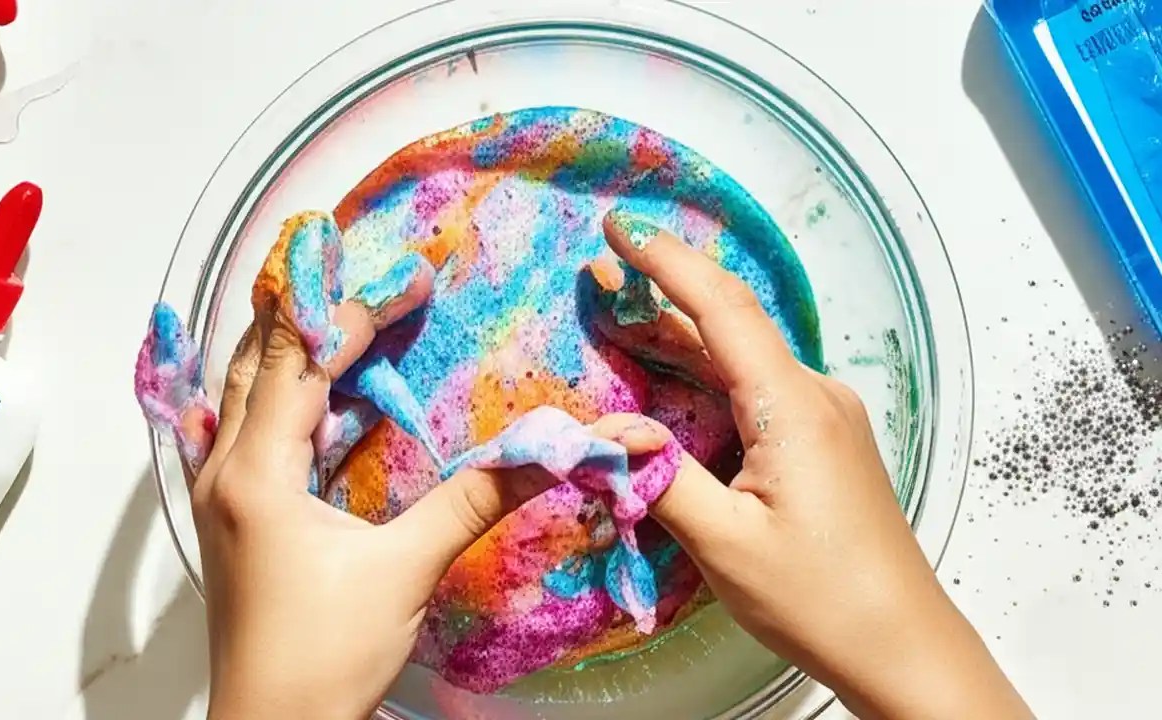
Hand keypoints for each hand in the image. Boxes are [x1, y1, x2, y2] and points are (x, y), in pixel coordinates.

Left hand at [191, 297, 557, 719]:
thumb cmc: (321, 659)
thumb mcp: (405, 571)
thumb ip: (474, 500)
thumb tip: (549, 451)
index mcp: (256, 471)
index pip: (302, 356)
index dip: (357, 306)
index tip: (409, 274)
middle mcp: (223, 470)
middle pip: (256, 356)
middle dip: (310, 303)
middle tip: (364, 267)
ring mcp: (219, 492)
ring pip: (241, 388)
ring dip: (288, 342)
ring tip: (339, 305)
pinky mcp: (233, 515)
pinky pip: (242, 425)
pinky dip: (277, 389)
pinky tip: (310, 387)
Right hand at [602, 214, 1032, 719]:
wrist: (901, 645)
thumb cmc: (819, 598)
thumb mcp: (725, 543)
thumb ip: (660, 478)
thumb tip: (607, 435)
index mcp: (792, 407)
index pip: (722, 310)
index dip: (667, 262)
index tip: (620, 225)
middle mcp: (814, 396)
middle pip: (730, 328)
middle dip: (662, 295)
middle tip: (599, 272)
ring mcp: (824, 418)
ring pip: (742, 360)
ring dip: (681, 339)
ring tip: (620, 319)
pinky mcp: (823, 442)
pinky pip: (756, 390)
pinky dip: (706, 377)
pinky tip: (672, 382)